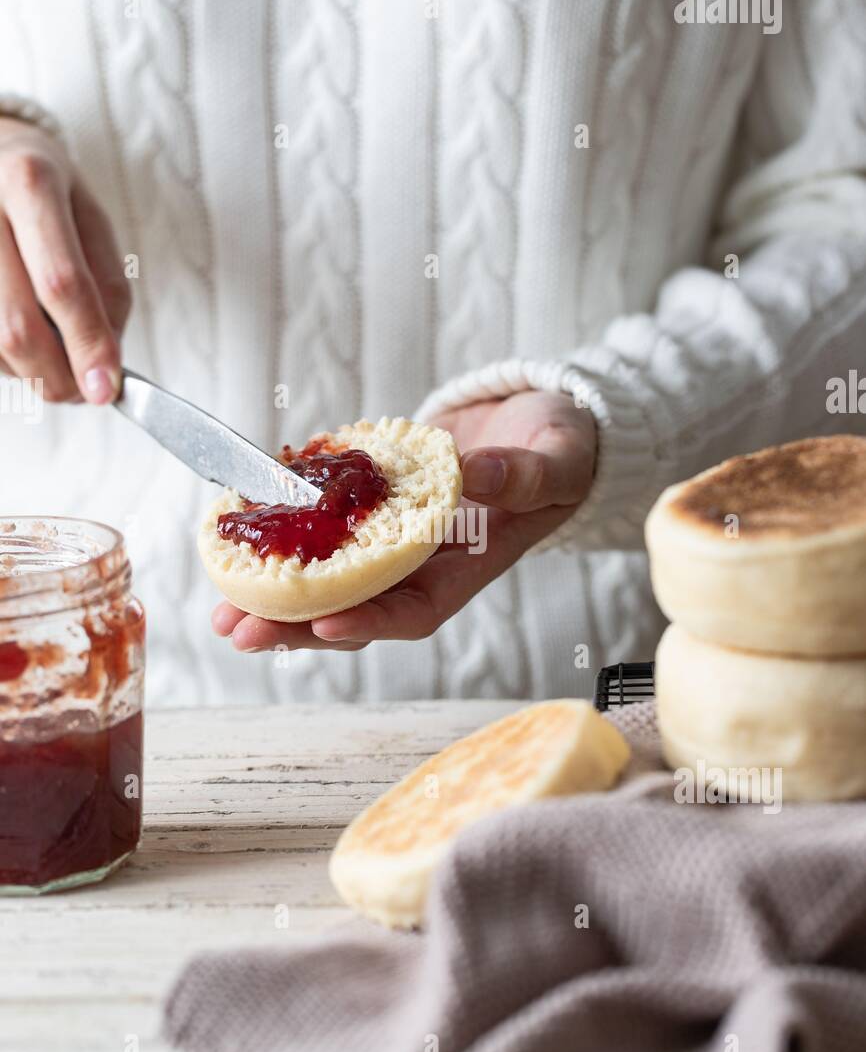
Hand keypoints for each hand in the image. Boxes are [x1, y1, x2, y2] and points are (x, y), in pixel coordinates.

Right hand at [0, 116, 129, 401]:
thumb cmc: (46, 191)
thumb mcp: (91, 219)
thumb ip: (107, 287)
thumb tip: (105, 360)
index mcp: (30, 182)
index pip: (62, 283)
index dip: (88, 345)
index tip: (107, 388)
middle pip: (16, 326)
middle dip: (56, 375)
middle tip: (82, 391)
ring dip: (28, 372)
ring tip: (51, 358)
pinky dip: (3, 361)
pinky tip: (18, 343)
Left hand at [213, 390, 596, 652]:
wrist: (543, 420)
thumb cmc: (562, 451)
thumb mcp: (554, 462)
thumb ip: (522, 476)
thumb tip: (475, 475)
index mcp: (466, 568)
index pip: (414, 610)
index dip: (370, 622)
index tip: (323, 623)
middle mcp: (423, 563)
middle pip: (354, 608)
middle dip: (295, 625)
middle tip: (238, 631)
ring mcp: (394, 537)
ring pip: (328, 580)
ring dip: (275, 597)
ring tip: (221, 609)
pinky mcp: (373, 504)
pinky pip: (323, 526)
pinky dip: (284, 533)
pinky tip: (240, 536)